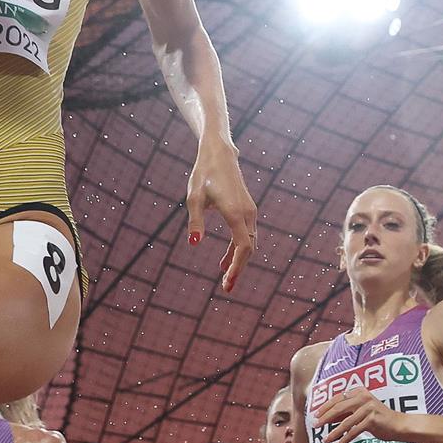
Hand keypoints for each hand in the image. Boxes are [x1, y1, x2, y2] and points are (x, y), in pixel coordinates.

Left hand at [186, 142, 257, 292]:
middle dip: (238, 269)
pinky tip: (226, 259)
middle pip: (248, 249)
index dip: (237, 267)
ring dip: (238, 260)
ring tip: (224, 276)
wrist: (219, 154)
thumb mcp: (194, 198)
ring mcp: (249, 211)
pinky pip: (246, 234)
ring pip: (248, 242)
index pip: (243, 247)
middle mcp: (247, 214)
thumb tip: (193, 244)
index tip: (228, 283)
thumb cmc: (204, 174)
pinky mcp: (247, 209)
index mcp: (235, 213)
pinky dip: (238, 249)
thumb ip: (195, 222)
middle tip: (226, 288)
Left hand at [312, 386, 414, 442]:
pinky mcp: (372, 420)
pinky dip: (345, 439)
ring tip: (325, 440)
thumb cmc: (379, 418)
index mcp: (360, 392)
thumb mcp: (361, 411)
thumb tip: (326, 418)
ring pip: (345, 422)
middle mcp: (363, 397)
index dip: (325, 407)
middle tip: (315, 426)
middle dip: (325, 418)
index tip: (315, 415)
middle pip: (339, 407)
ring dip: (333, 432)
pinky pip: (354, 431)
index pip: (338, 398)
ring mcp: (368, 408)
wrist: (398, 425)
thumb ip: (346, 412)